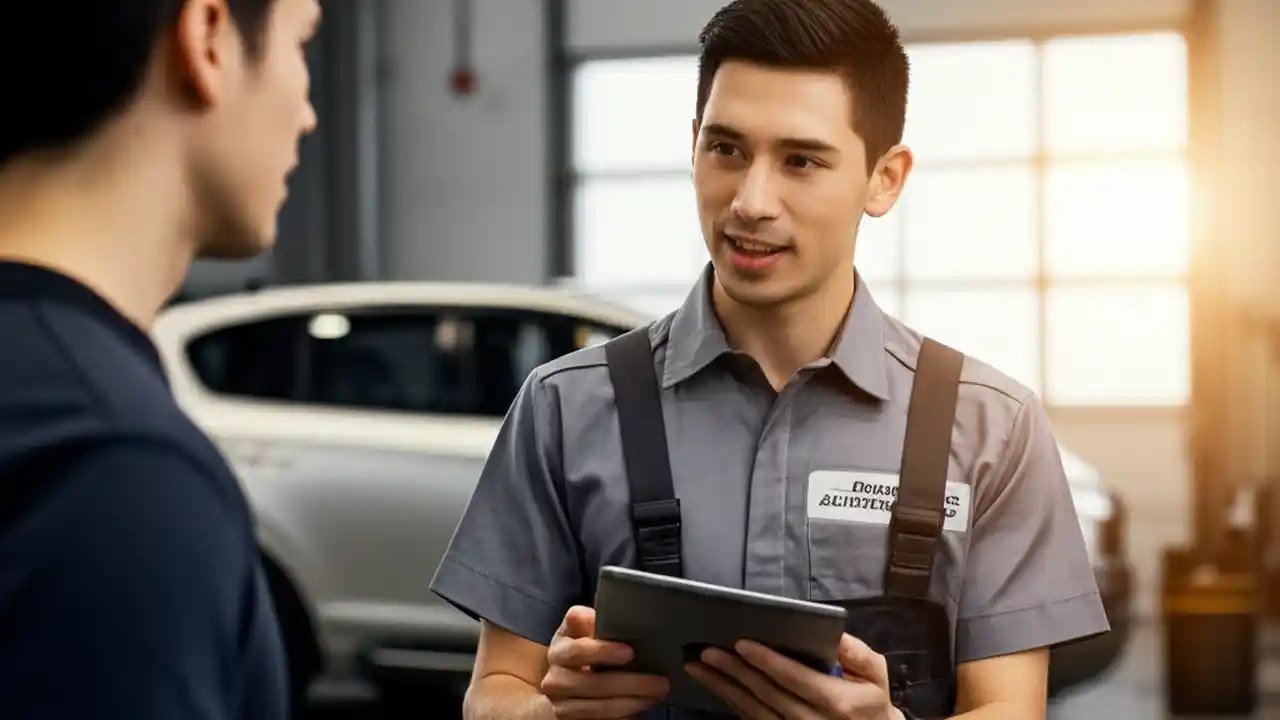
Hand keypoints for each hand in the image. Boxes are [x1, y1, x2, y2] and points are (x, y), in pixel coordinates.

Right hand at [540, 605, 670, 718]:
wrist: (560, 685)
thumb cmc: (582, 650)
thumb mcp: (583, 632)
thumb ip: (595, 622)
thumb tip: (625, 615)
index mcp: (560, 648)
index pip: (576, 649)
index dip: (602, 651)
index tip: (630, 652)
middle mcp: (555, 677)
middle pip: (592, 683)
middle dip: (630, 684)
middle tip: (659, 682)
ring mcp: (560, 703)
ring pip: (596, 708)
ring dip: (630, 703)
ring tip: (655, 697)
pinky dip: (621, 717)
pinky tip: (638, 710)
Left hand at [685, 634, 903, 719]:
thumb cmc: (870, 704)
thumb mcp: (876, 675)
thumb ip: (857, 654)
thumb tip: (833, 635)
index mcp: (835, 702)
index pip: (794, 679)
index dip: (767, 661)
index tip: (741, 644)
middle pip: (766, 693)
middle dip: (734, 671)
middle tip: (708, 652)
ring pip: (752, 710)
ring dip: (723, 688)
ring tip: (698, 668)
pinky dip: (731, 703)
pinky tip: (715, 687)